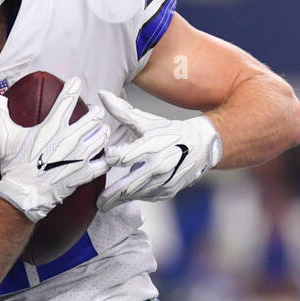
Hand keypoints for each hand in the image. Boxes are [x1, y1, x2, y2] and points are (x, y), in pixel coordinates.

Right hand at [0, 76, 109, 222]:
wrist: (24, 194)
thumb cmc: (14, 164)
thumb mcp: (2, 135)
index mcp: (52, 126)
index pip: (68, 98)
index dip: (74, 86)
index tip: (76, 82)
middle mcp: (70, 139)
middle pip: (94, 117)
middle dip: (95, 111)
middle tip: (92, 112)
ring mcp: (80, 156)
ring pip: (102, 137)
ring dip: (102, 131)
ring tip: (99, 130)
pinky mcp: (85, 173)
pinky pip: (104, 163)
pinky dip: (105, 159)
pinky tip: (103, 157)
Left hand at [95, 90, 221, 209]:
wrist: (201, 146)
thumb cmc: (171, 132)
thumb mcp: (147, 121)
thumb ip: (123, 112)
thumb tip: (102, 95)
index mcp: (152, 146)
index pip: (124, 157)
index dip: (111, 158)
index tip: (104, 158)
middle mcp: (159, 165)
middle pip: (128, 184)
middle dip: (110, 194)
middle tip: (97, 202)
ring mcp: (165, 181)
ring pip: (138, 195)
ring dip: (120, 201)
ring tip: (105, 205)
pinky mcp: (169, 190)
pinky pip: (149, 198)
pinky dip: (136, 198)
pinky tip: (124, 200)